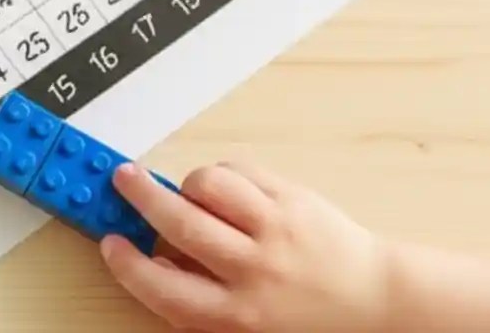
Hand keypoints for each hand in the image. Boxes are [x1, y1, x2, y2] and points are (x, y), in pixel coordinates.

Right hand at [101, 162, 393, 332]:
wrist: (378, 305)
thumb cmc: (311, 322)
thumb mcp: (246, 329)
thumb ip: (201, 303)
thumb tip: (159, 261)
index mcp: (236, 316)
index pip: (162, 286)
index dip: (127, 262)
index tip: (112, 243)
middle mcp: (253, 272)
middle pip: (179, 223)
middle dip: (141, 197)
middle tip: (122, 179)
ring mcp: (275, 231)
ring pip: (210, 187)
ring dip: (188, 184)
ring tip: (187, 191)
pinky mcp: (295, 200)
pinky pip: (242, 172)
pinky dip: (222, 174)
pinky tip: (223, 187)